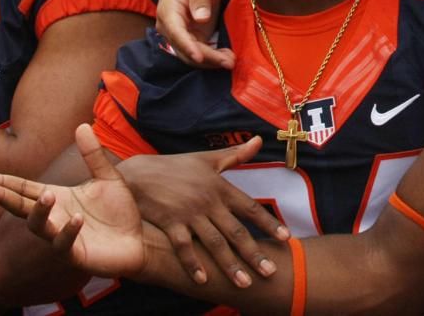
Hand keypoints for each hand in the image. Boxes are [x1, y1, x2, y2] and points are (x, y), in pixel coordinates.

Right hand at [0, 124, 146, 278]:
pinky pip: (65, 244)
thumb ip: (93, 154)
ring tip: (47, 195)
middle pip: (22, 207)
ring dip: (39, 211)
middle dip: (3, 197)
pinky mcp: (76, 254)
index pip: (25, 189)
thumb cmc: (117, 211)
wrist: (137, 240)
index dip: (5, 183)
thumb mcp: (107, 177)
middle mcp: (54, 217)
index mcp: (58, 198)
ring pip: (39, 227)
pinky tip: (77, 218)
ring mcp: (62, 236)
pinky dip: (68, 231)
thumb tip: (81, 124)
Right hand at [119, 137, 287, 286]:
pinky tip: (203, 280)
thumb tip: (260, 140)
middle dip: (254, 253)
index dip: (268, 223)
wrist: (138, 173)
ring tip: (244, 283)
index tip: (285, 238)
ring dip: (230, 265)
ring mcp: (189, 214)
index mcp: (220, 187)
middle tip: (270, 272)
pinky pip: (183, 247)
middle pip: (236, 231)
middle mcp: (209, 202)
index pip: (250, 208)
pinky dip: (193, 264)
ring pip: (214, 243)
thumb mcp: (207, 159)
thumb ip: (235, 155)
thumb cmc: (175, 167)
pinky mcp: (169, 223)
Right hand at [156, 0, 233, 68]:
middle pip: (184, 48)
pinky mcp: (192, 39)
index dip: (187, 45)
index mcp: (168, 11)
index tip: (199, 57)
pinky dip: (213, 58)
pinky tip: (227, 58)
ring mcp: (181, 35)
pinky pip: (200, 53)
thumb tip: (201, 18)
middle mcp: (170, 28)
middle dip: (206, 58)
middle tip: (228, 62)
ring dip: (211, 61)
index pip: (175, 32)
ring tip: (231, 61)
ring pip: (192, 55)